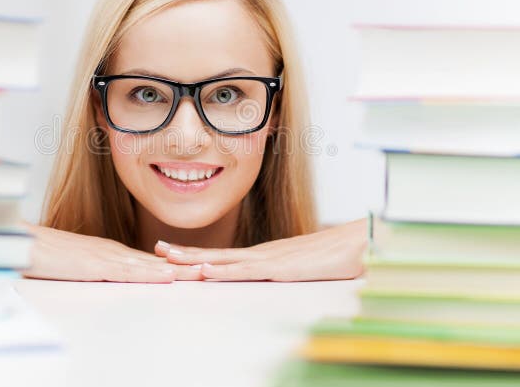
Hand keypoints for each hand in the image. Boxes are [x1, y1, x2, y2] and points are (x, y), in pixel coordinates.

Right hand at [21, 222, 202, 281]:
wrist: (21, 244)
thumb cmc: (43, 256)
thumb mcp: (75, 267)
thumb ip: (93, 271)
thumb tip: (108, 280)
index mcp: (110, 253)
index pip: (150, 261)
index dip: (175, 265)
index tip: (196, 268)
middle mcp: (113, 252)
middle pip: (156, 261)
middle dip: (185, 266)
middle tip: (213, 269)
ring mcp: (106, 257)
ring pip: (149, 265)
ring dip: (177, 270)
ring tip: (203, 273)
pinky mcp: (95, 265)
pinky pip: (128, 271)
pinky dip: (150, 274)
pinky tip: (166, 277)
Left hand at [154, 218, 367, 281]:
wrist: (363, 243)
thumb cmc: (340, 256)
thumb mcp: (309, 269)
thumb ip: (293, 272)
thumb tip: (283, 277)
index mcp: (267, 256)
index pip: (226, 257)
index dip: (199, 254)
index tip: (174, 254)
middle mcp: (263, 255)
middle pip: (217, 255)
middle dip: (185, 253)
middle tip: (156, 250)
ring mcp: (270, 260)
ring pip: (224, 262)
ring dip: (194, 260)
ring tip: (167, 259)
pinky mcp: (281, 268)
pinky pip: (246, 272)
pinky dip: (223, 272)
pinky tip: (205, 272)